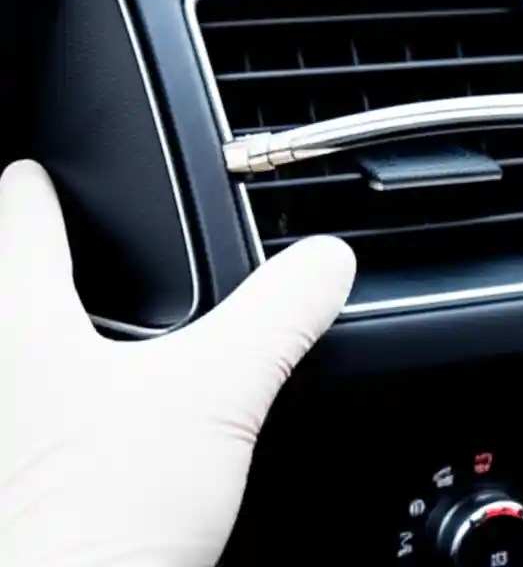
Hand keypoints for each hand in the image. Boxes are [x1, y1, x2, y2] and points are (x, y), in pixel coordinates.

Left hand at [0, 160, 355, 565]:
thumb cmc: (106, 510)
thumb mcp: (221, 392)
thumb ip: (277, 315)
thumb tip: (326, 262)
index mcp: (27, 329)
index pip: (19, 227)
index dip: (33, 194)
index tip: (30, 176)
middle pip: (1, 296)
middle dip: (25, 274)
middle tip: (60, 267)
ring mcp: (3, 436)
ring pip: (15, 367)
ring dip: (36, 350)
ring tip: (75, 355)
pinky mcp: (17, 490)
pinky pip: (25, 436)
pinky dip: (48, 423)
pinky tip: (83, 446)